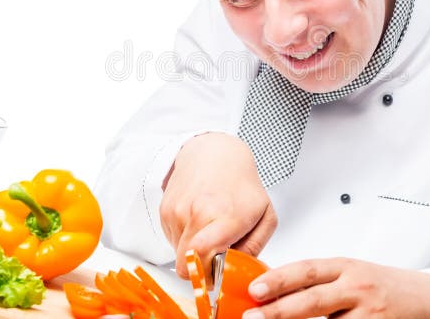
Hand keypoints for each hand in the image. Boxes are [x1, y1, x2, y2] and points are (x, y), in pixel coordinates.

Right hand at [159, 132, 276, 278]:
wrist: (214, 154)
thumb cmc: (242, 185)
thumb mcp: (264, 216)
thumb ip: (254, 248)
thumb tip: (235, 271)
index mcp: (224, 216)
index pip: (201, 254)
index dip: (205, 274)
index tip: (215, 275)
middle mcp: (196, 213)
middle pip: (186, 264)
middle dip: (200, 269)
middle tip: (214, 257)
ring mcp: (177, 212)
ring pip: (179, 254)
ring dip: (193, 251)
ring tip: (208, 229)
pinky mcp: (164, 211)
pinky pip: (172, 240)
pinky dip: (185, 238)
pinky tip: (198, 220)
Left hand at [245, 258, 429, 318]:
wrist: (429, 298)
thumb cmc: (383, 286)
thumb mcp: (350, 274)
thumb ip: (318, 282)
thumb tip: (276, 291)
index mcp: (345, 267)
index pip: (307, 270)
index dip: (279, 279)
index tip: (255, 290)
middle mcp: (356, 287)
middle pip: (313, 300)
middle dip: (279, 311)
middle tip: (253, 317)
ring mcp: (369, 312)